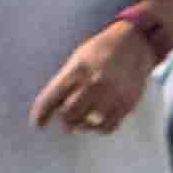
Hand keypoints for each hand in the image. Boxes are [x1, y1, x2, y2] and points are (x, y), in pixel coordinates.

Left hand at [31, 19, 157, 136]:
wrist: (135, 43)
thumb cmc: (102, 51)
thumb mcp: (78, 59)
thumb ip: (65, 81)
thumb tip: (52, 107)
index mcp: (77, 70)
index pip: (52, 97)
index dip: (41, 113)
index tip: (38, 124)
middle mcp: (93, 83)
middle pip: (68, 113)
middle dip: (64, 120)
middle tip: (65, 121)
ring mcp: (110, 94)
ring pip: (86, 123)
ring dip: (80, 125)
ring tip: (79, 124)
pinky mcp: (126, 103)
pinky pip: (107, 127)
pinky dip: (98, 129)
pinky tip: (96, 124)